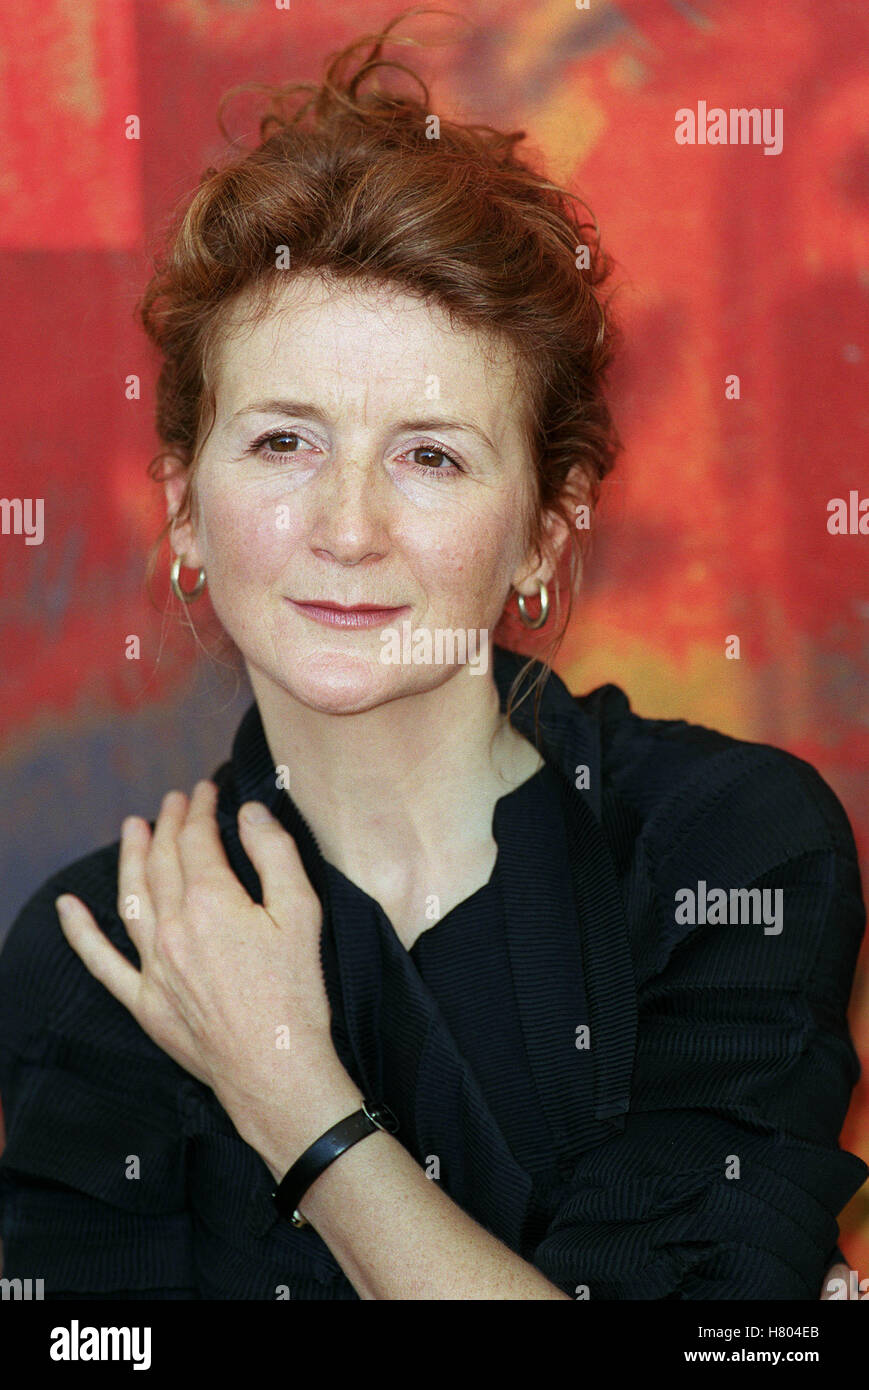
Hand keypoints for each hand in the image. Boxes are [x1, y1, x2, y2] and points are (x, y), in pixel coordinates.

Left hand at [54, 780, 338, 1119]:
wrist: (277, 1070)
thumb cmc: (297, 993)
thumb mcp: (302, 912)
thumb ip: (274, 854)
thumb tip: (249, 813)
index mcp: (210, 902)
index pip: (196, 839)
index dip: (200, 809)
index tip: (207, 789)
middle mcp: (172, 928)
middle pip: (163, 861)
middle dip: (169, 824)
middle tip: (174, 801)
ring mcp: (153, 967)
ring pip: (131, 897)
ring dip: (130, 857)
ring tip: (133, 828)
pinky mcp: (146, 1002)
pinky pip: (102, 962)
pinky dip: (81, 932)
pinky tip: (68, 908)